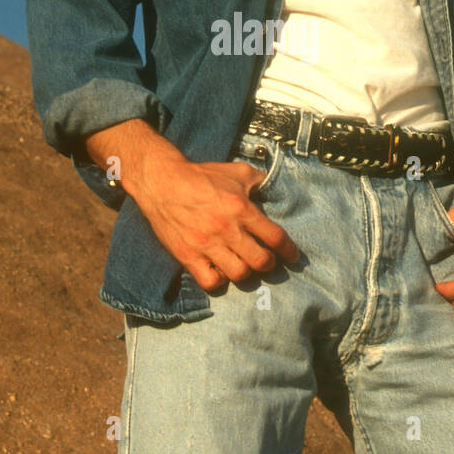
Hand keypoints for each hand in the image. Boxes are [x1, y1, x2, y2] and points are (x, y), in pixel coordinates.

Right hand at [130, 154, 299, 292]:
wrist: (162, 182)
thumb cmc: (201, 176)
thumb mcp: (236, 171)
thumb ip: (259, 180)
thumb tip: (275, 188)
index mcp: (241, 209)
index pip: (275, 237)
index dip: (288, 251)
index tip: (292, 256)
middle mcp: (226, 230)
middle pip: (261, 261)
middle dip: (269, 263)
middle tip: (266, 259)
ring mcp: (206, 245)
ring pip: (239, 274)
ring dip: (246, 272)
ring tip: (244, 264)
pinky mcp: (188, 256)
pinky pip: (211, 281)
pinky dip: (219, 280)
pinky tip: (220, 270)